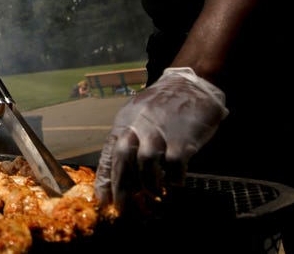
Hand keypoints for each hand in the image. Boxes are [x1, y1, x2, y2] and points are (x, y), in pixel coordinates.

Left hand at [94, 67, 227, 217]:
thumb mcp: (137, 118)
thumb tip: (120, 175)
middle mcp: (138, 127)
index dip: (104, 181)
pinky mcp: (182, 138)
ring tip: (154, 198)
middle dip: (122, 189)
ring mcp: (160, 132)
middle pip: (123, 161)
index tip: (103, 201)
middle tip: (125, 210)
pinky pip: (175, 165)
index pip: (108, 155)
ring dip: (149, 186)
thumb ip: (129, 141)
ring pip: (146, 165)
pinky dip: (174, 180)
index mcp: (124, 124)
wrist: (191, 83)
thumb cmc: (163, 106)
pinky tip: (176, 186)